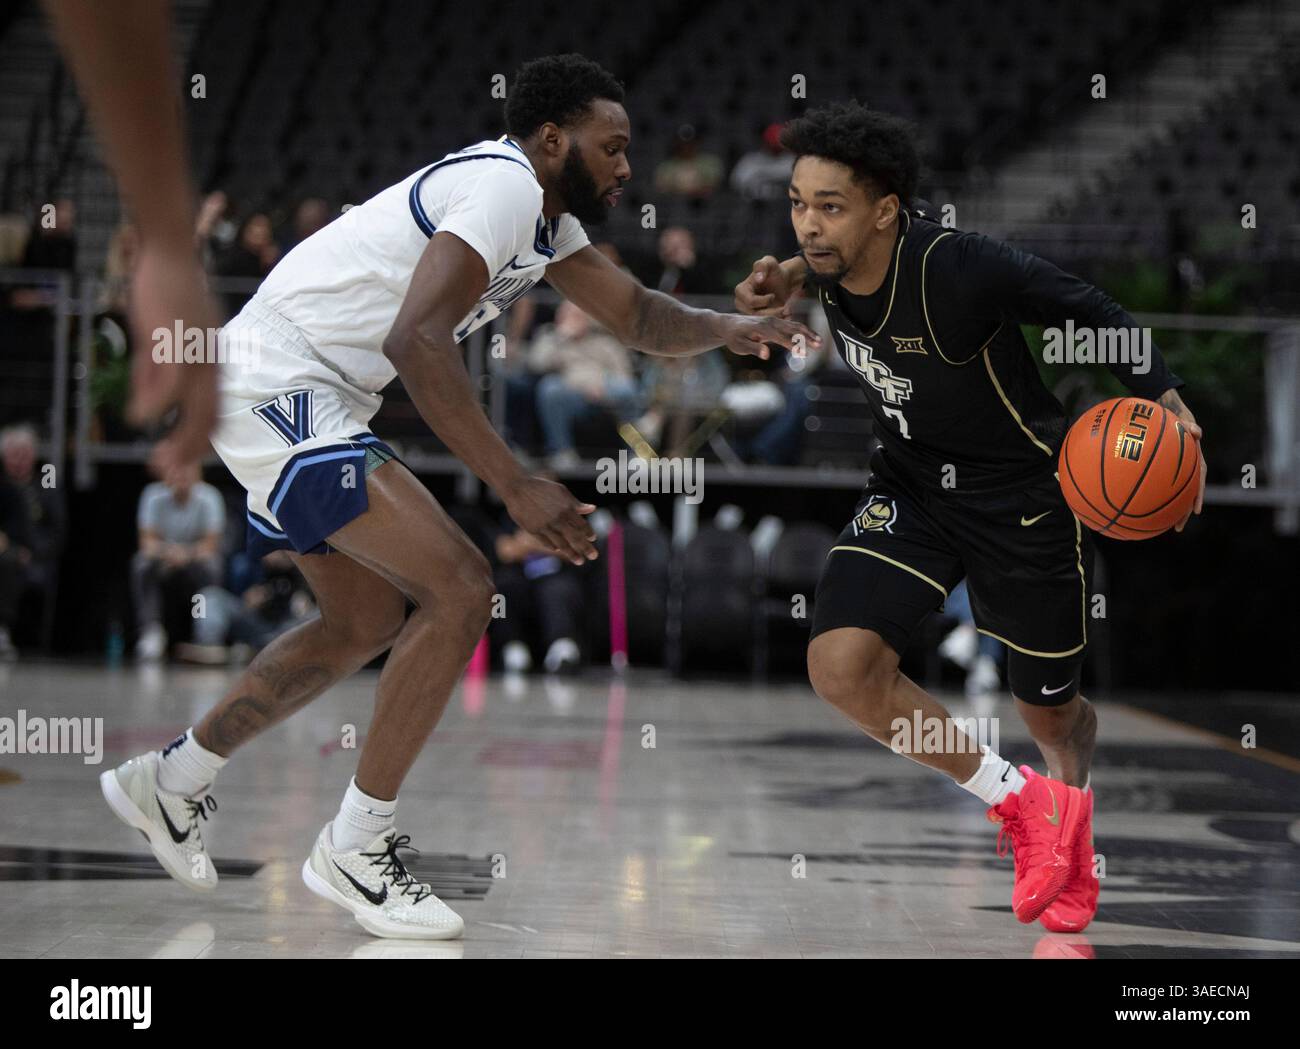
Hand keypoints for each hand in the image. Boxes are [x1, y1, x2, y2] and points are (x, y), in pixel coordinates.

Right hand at [128, 238, 219, 480]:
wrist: (171, 256)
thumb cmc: (168, 295)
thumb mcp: (164, 342)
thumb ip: (155, 376)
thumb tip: (147, 410)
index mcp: (215, 366)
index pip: (215, 415)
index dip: (199, 444)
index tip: (183, 468)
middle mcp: (213, 365)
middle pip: (210, 421)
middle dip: (190, 453)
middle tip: (170, 476)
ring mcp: (198, 355)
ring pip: (195, 410)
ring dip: (178, 440)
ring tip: (159, 461)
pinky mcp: (177, 342)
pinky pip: (170, 383)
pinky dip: (156, 405)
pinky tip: (140, 421)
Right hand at [502, 476, 596, 565]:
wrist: (517, 488)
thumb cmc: (541, 487)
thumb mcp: (561, 491)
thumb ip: (576, 503)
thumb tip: (592, 509)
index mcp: (566, 509)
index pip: (581, 525)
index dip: (588, 533)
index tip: (592, 538)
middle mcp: (557, 520)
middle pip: (575, 538)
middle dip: (585, 549)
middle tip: (593, 556)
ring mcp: (545, 526)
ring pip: (561, 544)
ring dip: (571, 553)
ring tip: (579, 561)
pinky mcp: (533, 530)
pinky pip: (546, 542)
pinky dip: (554, 547)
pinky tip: (559, 550)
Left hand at [717, 313, 820, 360]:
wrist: (730, 324)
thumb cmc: (734, 337)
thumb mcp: (739, 346)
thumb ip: (753, 349)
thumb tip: (766, 355)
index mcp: (762, 328)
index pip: (780, 337)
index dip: (792, 345)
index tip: (803, 353)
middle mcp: (771, 322)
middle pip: (792, 329)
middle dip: (806, 338)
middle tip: (820, 346)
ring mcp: (774, 320)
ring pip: (795, 326)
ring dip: (808, 334)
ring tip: (820, 343)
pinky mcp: (776, 322)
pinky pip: (792, 326)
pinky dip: (803, 332)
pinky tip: (812, 338)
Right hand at [735, 255, 799, 316]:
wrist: (783, 282)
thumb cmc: (774, 271)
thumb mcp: (769, 263)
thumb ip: (762, 266)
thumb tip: (758, 278)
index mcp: (740, 290)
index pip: (750, 302)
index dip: (764, 301)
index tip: (773, 295)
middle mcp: (741, 304)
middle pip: (755, 314)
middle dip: (771, 312)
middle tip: (784, 307)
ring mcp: (748, 312)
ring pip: (761, 322)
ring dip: (775, 317)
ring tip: (785, 311)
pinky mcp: (757, 320)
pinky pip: (766, 326)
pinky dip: (776, 322)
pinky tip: (784, 316)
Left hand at [1160, 390, 1205, 532]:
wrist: (1165, 412)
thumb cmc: (1174, 416)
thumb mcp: (1182, 418)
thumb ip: (1188, 424)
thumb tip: (1197, 431)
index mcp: (1195, 460)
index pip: (1199, 480)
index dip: (1198, 496)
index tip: (1196, 510)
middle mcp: (1186, 468)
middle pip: (1186, 494)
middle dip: (1182, 511)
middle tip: (1177, 528)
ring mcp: (1174, 470)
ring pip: (1171, 493)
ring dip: (1167, 509)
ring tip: (1159, 526)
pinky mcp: (1160, 470)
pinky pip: (1155, 484)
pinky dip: (1148, 494)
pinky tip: (1135, 505)